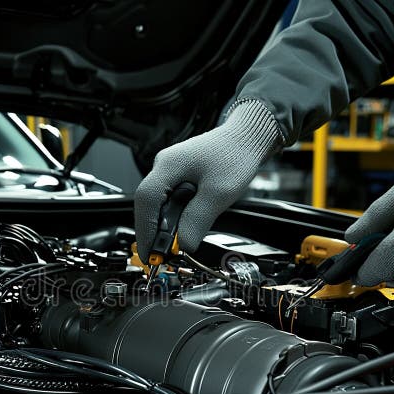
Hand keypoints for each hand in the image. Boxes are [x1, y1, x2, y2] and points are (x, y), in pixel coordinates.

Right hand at [134, 99, 280, 260]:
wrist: (248, 137)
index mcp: (167, 166)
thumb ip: (197, 220)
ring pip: (157, 204)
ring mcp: (170, 171)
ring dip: (162, 226)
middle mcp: (164, 167)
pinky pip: (169, 201)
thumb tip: (184, 245)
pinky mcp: (180, 176)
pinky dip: (172, 218)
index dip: (145, 231)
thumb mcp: (218, 194)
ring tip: (170, 247)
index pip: (145, 202)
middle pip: (147, 205)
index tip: (150, 254)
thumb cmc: (235, 156)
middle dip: (152, 232)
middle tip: (159, 256)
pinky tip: (180, 229)